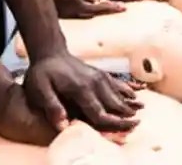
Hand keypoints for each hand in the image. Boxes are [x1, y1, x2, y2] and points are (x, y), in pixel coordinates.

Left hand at [21, 51, 141, 133]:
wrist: (50, 51)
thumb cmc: (43, 72)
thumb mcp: (39, 90)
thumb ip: (52, 107)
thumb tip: (63, 125)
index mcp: (80, 89)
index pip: (99, 112)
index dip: (111, 123)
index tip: (123, 129)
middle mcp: (93, 82)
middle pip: (113, 102)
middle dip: (125, 114)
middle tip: (137, 123)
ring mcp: (98, 76)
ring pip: (118, 91)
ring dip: (129, 100)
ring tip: (142, 107)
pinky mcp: (99, 73)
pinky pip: (116, 81)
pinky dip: (127, 87)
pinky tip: (137, 89)